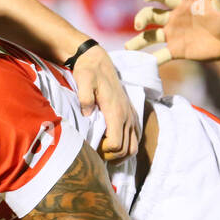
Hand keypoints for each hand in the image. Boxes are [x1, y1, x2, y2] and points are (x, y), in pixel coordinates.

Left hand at [71, 45, 139, 161]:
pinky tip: (112, 146)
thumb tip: (87, 112)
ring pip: (133, 148)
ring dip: (120, 156)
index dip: (104, 151)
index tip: (92, 146)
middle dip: (110, 156)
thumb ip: (85, 97)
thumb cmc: (88, 73)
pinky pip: (135, 139)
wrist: (98, 63)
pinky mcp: (132, 116)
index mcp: (116, 112)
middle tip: (96, 152)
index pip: (116, 144)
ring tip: (105, 153)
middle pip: (125, 150)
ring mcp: (131, 117)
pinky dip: (126, 147)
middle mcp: (127, 117)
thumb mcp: (83, 81)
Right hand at [125, 0, 219, 64]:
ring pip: (149, 37)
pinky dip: (150, 61)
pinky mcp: (176, 51)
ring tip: (127, 49)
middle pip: (150, 16)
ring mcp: (173, 36)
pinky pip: (160, 56)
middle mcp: (173, 19)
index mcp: (183, 4)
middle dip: (141, 19)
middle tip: (138, 26)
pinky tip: (140, 67)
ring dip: (137, 42)